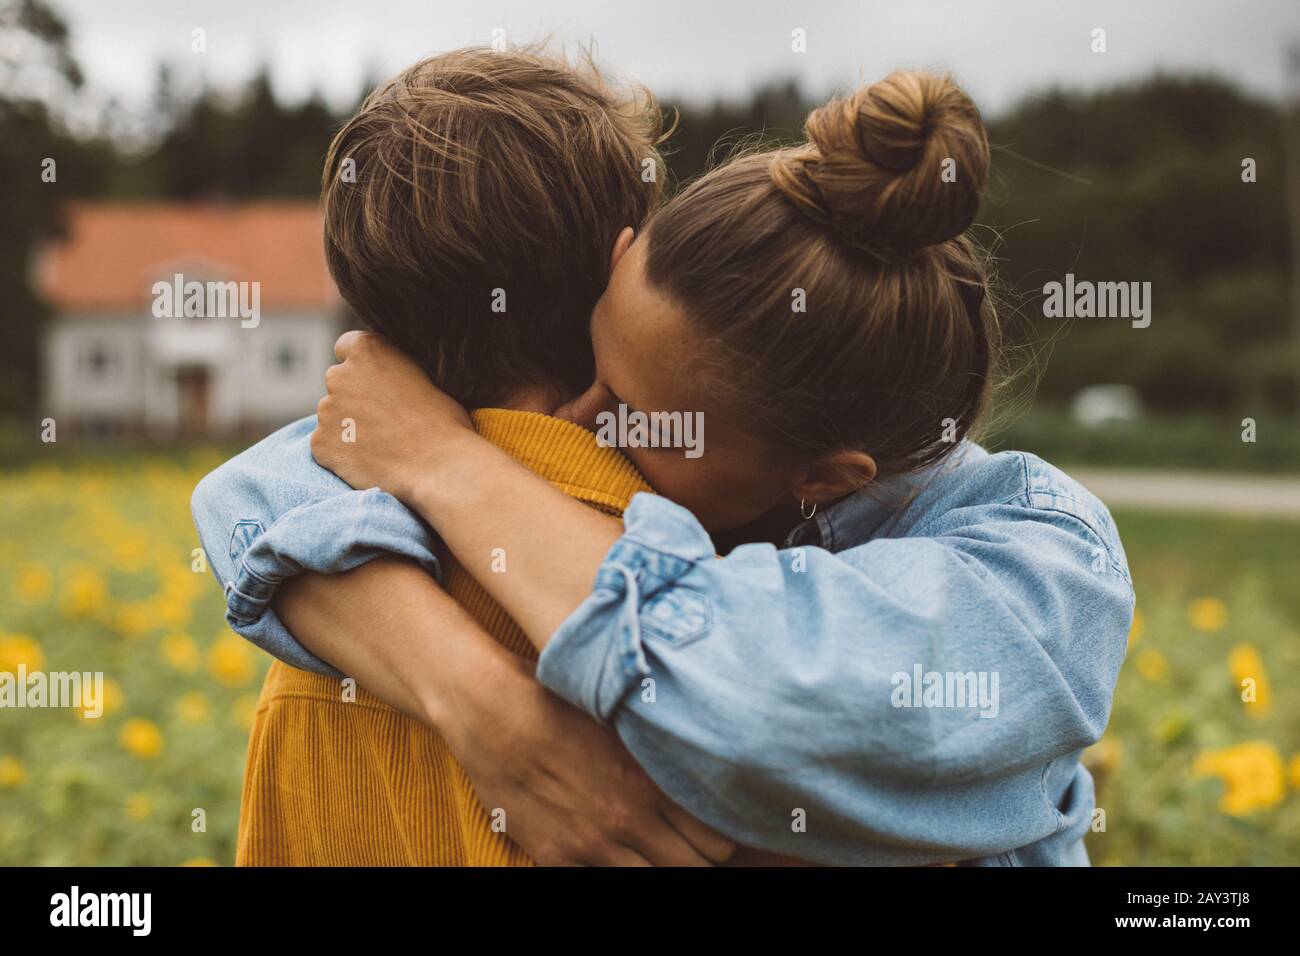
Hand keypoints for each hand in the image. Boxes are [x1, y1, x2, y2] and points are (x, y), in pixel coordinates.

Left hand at [311, 330, 473, 499]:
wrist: (438, 466)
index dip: (362, 365)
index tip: (373, 380)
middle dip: (354, 395)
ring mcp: (326, 411)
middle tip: (383, 418)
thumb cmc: (443, 422)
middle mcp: (339, 375)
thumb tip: (390, 377)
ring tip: (381, 444)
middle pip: (338, 381)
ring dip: (347, 425)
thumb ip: (397, 370)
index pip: (347, 346)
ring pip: (332, 415)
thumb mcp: (426, 378)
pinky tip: (370, 461)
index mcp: (367, 350)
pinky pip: (326, 446)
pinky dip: (342, 452)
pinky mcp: (320, 444)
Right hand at [445, 654, 735, 865]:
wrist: (490, 711)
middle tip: (686, 843)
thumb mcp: (623, 720)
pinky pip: (596, 883)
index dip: (719, 836)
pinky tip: (606, 849)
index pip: (716, 840)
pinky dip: (606, 868)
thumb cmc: (557, 702)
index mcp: (651, 784)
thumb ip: (661, 751)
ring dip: (655, 866)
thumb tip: (698, 762)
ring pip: (648, 883)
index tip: (712, 827)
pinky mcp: (555, 857)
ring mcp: (590, 846)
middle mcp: (627, 821)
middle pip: (691, 869)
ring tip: (648, 848)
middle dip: (695, 857)